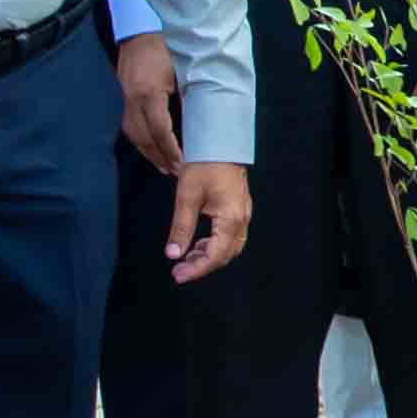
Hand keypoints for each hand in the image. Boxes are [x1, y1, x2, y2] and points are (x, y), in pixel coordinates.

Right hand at [116, 31, 181, 173]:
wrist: (140, 28)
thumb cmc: (167, 47)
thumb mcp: (183, 70)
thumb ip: (190, 95)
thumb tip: (202, 121)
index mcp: (149, 94)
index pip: (160, 131)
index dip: (172, 151)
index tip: (184, 164)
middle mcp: (134, 100)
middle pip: (144, 138)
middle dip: (160, 158)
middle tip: (177, 173)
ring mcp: (126, 99)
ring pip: (134, 135)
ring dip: (149, 154)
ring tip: (165, 167)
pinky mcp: (124, 97)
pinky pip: (130, 126)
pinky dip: (141, 142)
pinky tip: (152, 149)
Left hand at [164, 160, 251, 280]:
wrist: (220, 141)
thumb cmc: (204, 164)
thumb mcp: (187, 197)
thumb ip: (181, 228)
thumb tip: (172, 254)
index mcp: (230, 218)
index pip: (214, 255)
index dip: (196, 269)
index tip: (177, 275)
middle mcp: (242, 219)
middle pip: (225, 255)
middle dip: (202, 266)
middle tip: (179, 271)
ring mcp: (243, 214)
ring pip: (230, 248)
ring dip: (209, 256)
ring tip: (187, 258)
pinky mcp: (240, 209)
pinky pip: (231, 236)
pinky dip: (215, 245)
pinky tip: (199, 242)